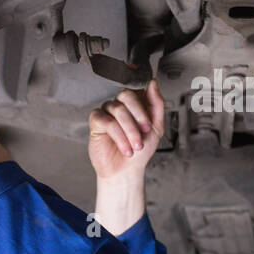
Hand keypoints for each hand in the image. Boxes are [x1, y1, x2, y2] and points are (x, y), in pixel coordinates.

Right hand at [88, 80, 164, 235]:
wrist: (128, 170)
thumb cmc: (141, 150)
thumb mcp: (156, 127)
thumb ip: (157, 104)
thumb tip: (153, 83)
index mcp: (135, 104)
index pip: (138, 90)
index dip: (144, 105)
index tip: (148, 124)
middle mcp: (120, 105)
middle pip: (126, 96)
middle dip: (138, 116)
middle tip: (144, 133)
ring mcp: (107, 112)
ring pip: (118, 109)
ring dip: (130, 131)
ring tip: (135, 146)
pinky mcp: (96, 122)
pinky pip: (106, 121)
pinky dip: (118, 136)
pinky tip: (125, 148)